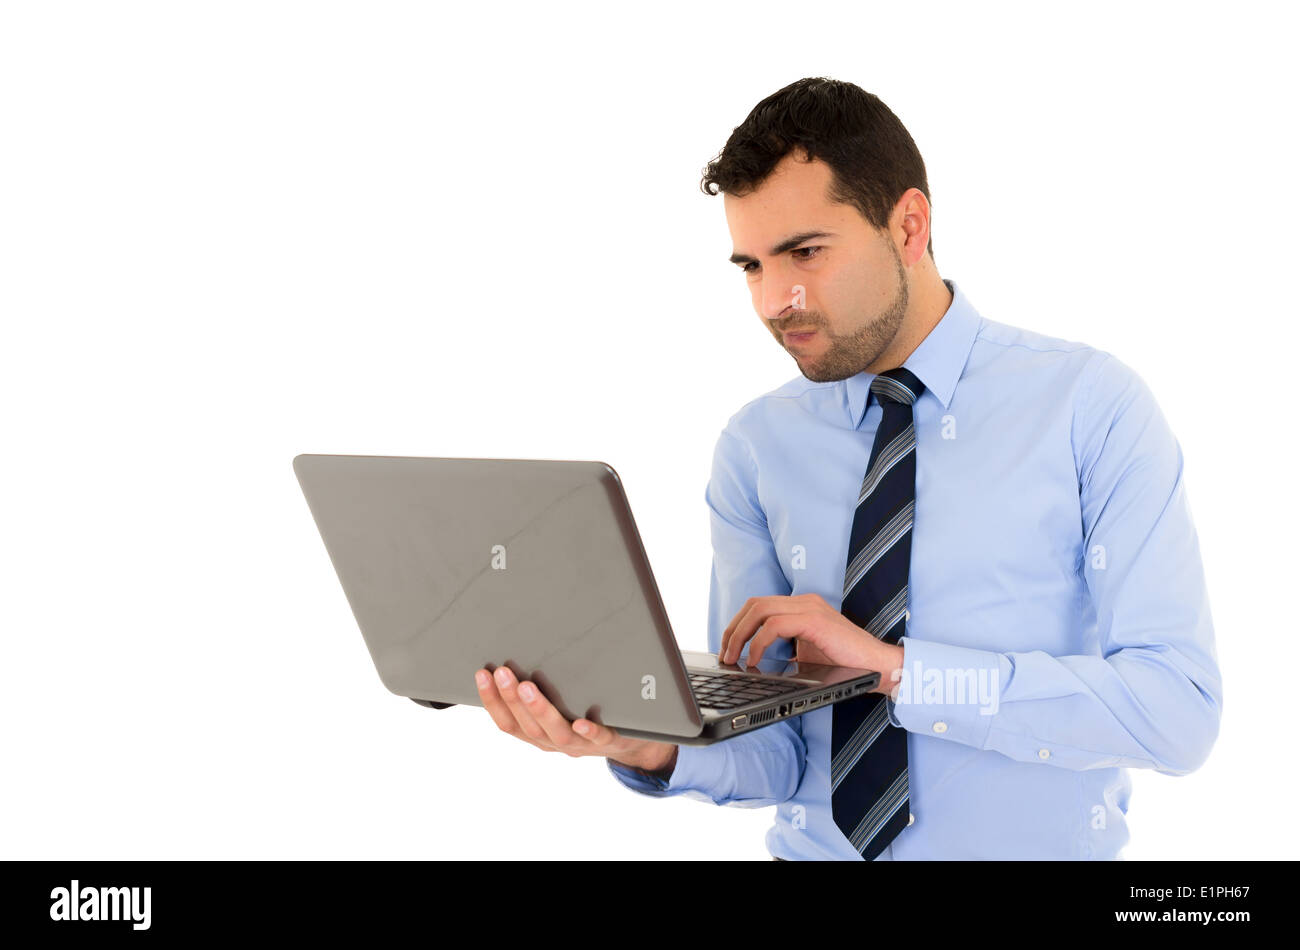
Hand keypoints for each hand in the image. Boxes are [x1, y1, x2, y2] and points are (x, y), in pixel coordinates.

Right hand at [474, 665, 677, 774]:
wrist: (629, 739)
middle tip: (501, 672)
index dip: (492, 700)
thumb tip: (513, 652)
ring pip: (556, 733)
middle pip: (527, 726)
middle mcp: (554, 742)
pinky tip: (581, 722)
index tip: (481, 674)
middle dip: (511, 698)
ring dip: (539, 710)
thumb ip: (536, 688)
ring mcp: (581, 744)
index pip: (507, 722)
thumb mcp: (558, 705)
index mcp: (538, 733)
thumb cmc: (586, 715)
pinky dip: (587, 732)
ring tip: (527, 686)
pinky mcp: (609, 741)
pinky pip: (597, 738)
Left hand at [719, 593, 903, 694]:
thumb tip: (753, 662)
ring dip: (740, 635)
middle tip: (724, 655)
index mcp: (801, 607)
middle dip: (733, 629)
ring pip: (760, 610)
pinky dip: (759, 643)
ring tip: (734, 659)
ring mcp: (809, 608)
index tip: (727, 648)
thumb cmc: (845, 664)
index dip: (737, 625)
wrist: (878, 667)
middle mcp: (804, 602)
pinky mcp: (814, 620)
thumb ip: (785, 650)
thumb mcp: (807, 655)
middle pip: (754, 604)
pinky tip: (754, 661)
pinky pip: (774, 625)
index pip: (759, 606)